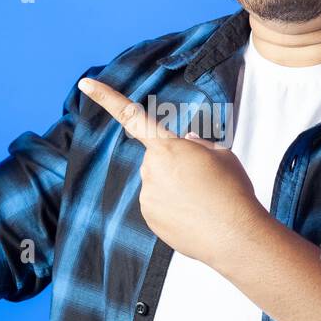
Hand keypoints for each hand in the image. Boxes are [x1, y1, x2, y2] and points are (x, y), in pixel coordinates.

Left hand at [77, 76, 267, 267]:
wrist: (235, 236)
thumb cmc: (232, 191)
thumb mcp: (222, 154)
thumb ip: (198, 144)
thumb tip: (187, 142)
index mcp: (168, 147)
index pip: (132, 116)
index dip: (106, 97)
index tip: (85, 83)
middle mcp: (151, 169)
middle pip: (157, 158)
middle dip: (175, 163)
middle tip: (203, 179)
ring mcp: (147, 196)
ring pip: (158, 183)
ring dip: (175, 188)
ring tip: (203, 201)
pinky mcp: (150, 218)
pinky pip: (158, 205)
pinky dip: (174, 209)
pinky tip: (195, 216)